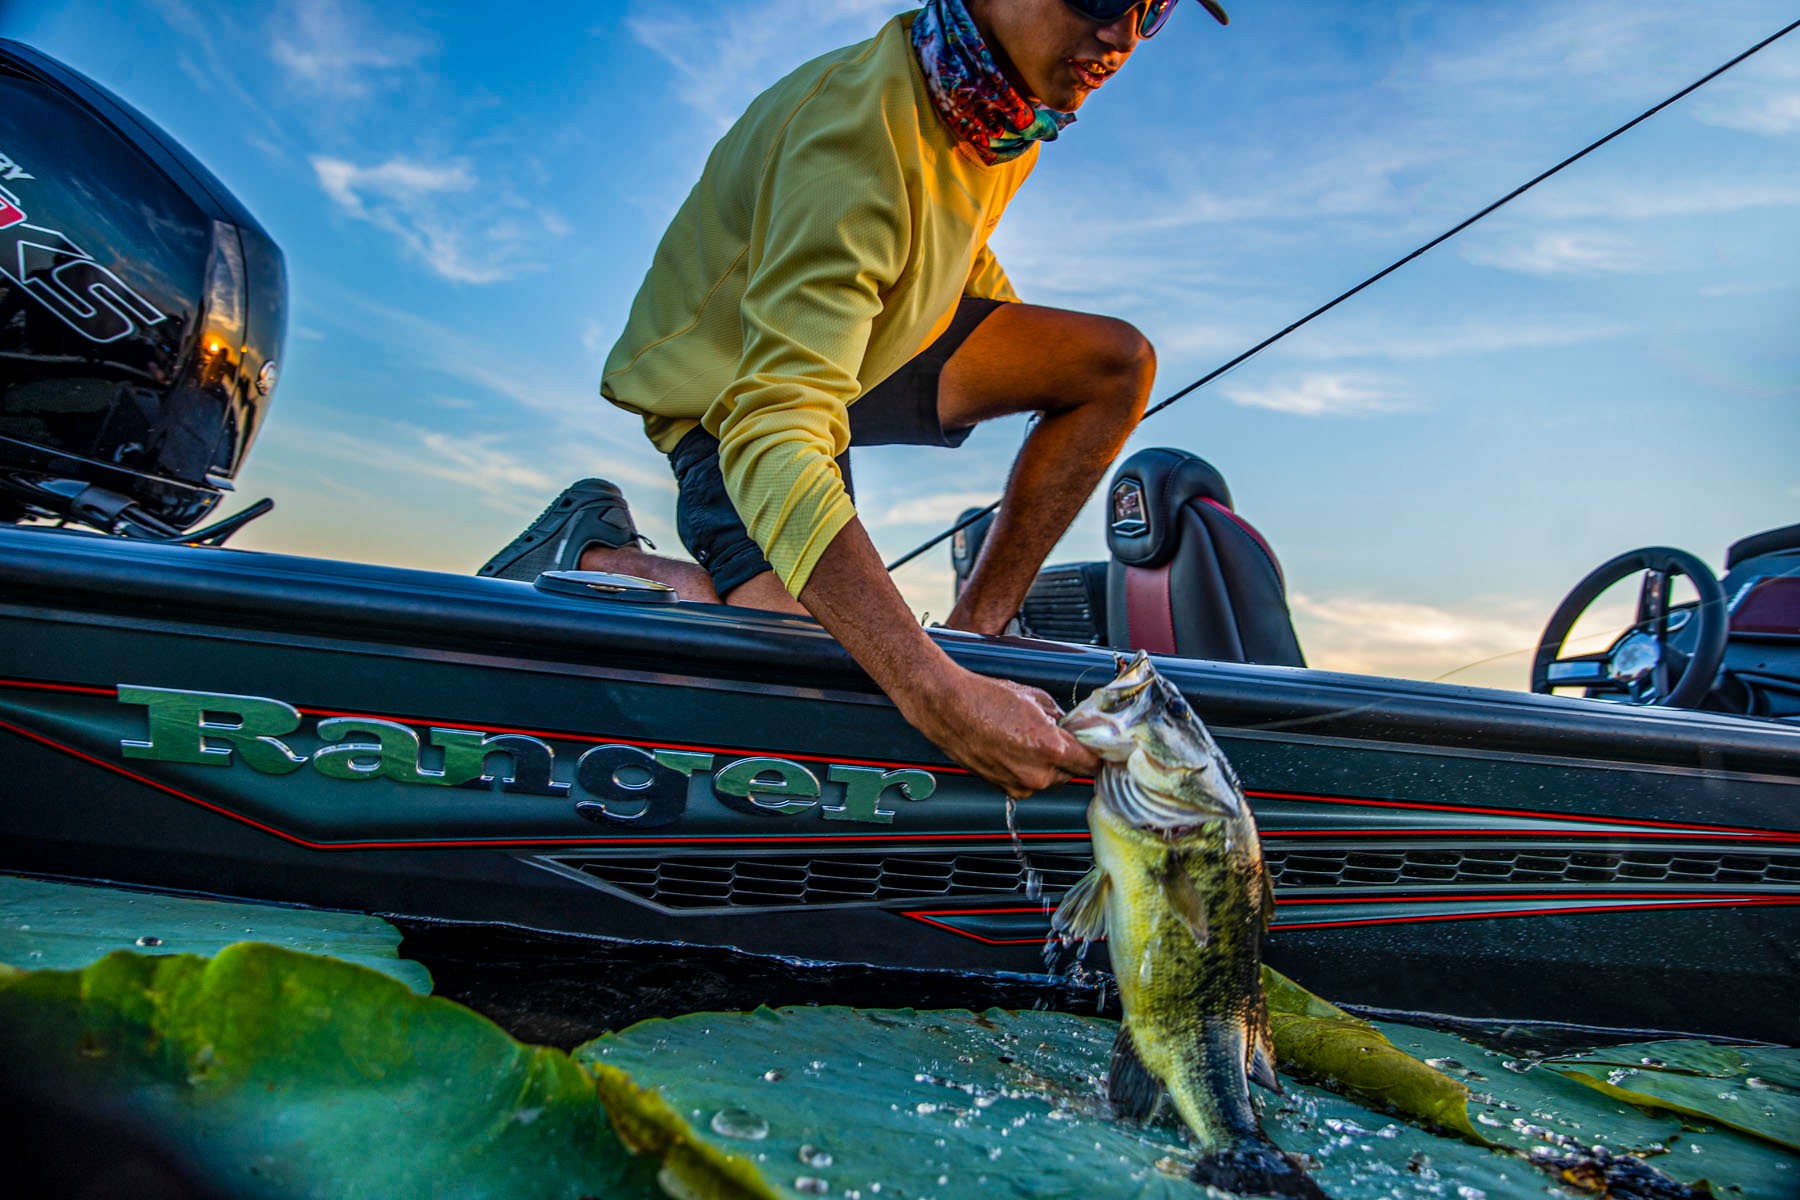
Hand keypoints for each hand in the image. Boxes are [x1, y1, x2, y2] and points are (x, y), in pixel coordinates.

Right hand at [899, 667, 1099, 799]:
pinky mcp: (1002, 788)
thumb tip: (1071, 726)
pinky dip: (1027, 769)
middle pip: (1072, 773)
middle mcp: (1036, 774)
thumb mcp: (1035, 698)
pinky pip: (1027, 782)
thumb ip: (1061, 717)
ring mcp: (1018, 784)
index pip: (1092, 764)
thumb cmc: (985, 698)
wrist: (948, 707)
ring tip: (1026, 738)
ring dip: (1047, 764)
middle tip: (1056, 735)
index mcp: (1050, 749)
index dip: (1096, 754)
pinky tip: (1013, 747)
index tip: (1097, 749)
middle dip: (1069, 756)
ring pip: (1049, 780)